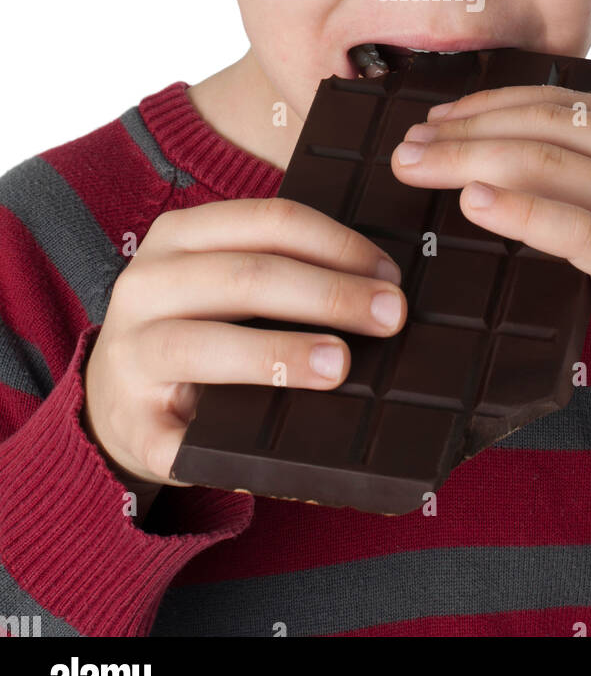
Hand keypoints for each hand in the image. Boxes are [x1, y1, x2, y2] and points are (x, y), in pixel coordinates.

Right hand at [83, 198, 405, 498]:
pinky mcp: (134, 427)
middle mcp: (146, 286)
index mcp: (180, 237)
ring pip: (208, 345)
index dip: (337, 243)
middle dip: (329, 293)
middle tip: (389, 316)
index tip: (388, 274)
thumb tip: (381, 289)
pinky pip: (185, 437)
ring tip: (340, 365)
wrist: (117, 398)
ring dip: (281, 354)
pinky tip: (287, 454)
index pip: (270, 221)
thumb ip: (284, 271)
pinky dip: (236, 447)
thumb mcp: (224, 279)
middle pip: (246, 276)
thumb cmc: (197, 326)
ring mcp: (131, 356)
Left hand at [391, 86, 590, 445]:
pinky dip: (518, 210)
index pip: (558, 102)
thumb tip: (488, 161)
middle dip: (465, 131)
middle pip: (545, 127)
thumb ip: (585, 180)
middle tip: (407, 146)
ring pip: (550, 164)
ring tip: (418, 167)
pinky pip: (573, 228)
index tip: (435, 120)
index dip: (488, 105)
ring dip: (471, 160)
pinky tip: (473, 203)